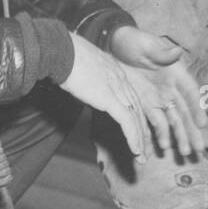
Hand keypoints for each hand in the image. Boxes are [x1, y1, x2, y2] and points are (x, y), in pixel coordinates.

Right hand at [59, 33, 146, 162]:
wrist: (63, 51)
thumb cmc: (66, 55)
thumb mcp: (83, 67)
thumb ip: (90, 78)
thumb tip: (84, 87)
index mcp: (115, 71)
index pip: (131, 97)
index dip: (135, 115)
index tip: (137, 129)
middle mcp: (121, 79)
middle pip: (137, 109)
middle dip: (142, 131)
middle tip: (145, 148)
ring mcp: (117, 88)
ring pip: (135, 118)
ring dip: (139, 140)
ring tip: (141, 157)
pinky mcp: (110, 98)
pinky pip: (127, 122)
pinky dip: (132, 137)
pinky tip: (135, 150)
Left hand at [108, 27, 207, 157]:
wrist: (113, 46)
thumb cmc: (133, 41)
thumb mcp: (145, 44)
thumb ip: (160, 52)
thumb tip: (177, 51)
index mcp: (175, 73)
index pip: (189, 92)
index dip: (197, 108)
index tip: (202, 124)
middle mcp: (170, 88)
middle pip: (184, 112)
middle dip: (192, 131)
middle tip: (200, 149)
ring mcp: (158, 98)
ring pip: (172, 121)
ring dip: (179, 137)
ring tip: (184, 153)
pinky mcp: (145, 105)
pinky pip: (154, 122)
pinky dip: (159, 134)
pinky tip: (162, 147)